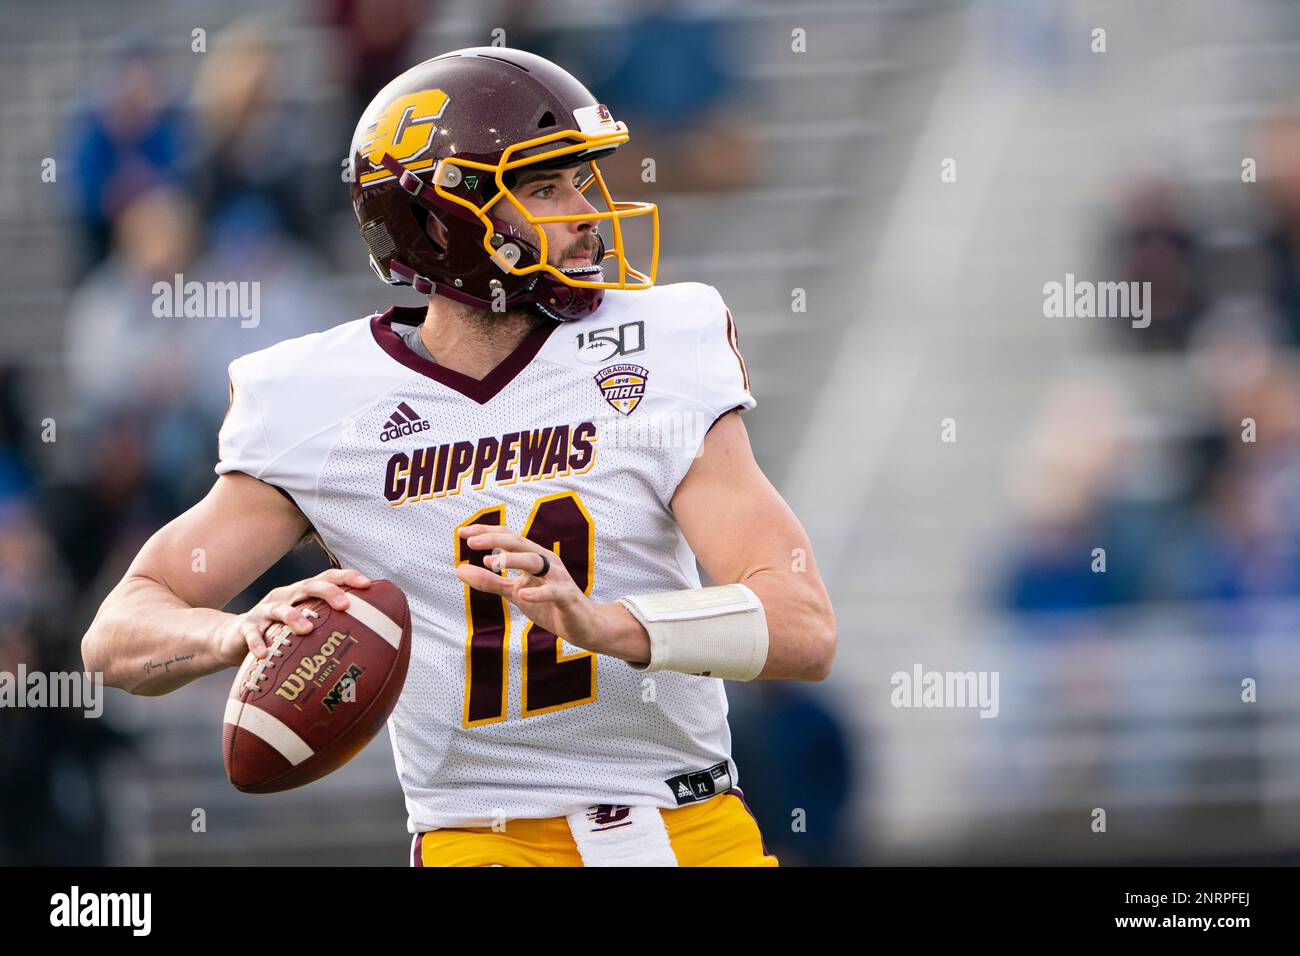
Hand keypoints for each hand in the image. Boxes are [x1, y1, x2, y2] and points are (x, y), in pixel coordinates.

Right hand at [215, 568, 370, 666]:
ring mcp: (264, 611)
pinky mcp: (246, 627)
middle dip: (328, 593)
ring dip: (294, 617)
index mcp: (301, 594)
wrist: (232, 637)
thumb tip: (370, 644)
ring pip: (280, 609)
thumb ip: (328, 628)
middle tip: (345, 605)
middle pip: (308, 587)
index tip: (368, 585)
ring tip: (307, 629)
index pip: (326, 578)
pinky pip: (252, 634)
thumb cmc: (279, 633)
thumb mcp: (303, 626)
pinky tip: (264, 655)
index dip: (347, 578)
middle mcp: (285, 597)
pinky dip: (258, 643)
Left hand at [455, 525, 641, 657]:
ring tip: (491, 562)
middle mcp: (546, 561)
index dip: (486, 532)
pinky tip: (522, 593)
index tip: (462, 533)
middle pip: (519, 542)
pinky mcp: (568, 597)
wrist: (583, 626)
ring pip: (536, 561)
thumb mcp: (514, 592)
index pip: (508, 537)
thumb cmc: (548, 605)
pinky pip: (553, 592)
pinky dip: (538, 592)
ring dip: (513, 560)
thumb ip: (489, 581)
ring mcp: (558, 578)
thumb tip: (459, 569)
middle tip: (472, 542)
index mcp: (533, 557)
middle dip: (495, 539)